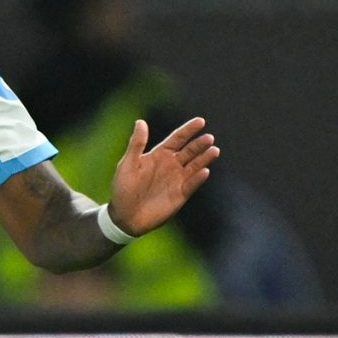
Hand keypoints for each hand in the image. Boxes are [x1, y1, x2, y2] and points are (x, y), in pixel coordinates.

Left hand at [107, 117, 218, 235]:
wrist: (125, 216)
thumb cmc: (123, 188)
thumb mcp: (128, 164)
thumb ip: (136, 144)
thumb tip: (140, 122)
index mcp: (159, 155)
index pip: (177, 138)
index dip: (188, 130)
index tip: (200, 121)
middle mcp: (171, 165)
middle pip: (189, 151)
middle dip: (199, 144)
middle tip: (209, 138)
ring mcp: (177, 179)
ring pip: (195, 166)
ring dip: (204, 158)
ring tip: (214, 150)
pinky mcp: (180, 194)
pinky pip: (192, 184)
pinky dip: (198, 178)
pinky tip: (204, 171)